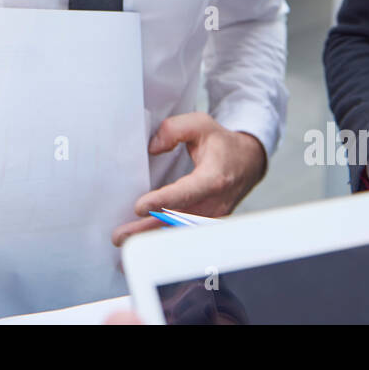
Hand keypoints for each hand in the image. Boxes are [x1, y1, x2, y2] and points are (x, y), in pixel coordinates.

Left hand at [111, 112, 266, 245]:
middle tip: (120, 236)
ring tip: (124, 243)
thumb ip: (174, 130)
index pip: (187, 193)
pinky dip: (162, 241)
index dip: (163, 201)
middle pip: (178, 221)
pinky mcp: (205, 225)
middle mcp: (214, 203)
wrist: (248, 163)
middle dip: (147, 230)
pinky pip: (182, 235)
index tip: (140, 207)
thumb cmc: (222, 145)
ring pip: (179, 233)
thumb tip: (152, 147)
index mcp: (214, 178)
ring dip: (150, 239)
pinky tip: (140, 244)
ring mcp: (211, 218)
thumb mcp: (201, 124)